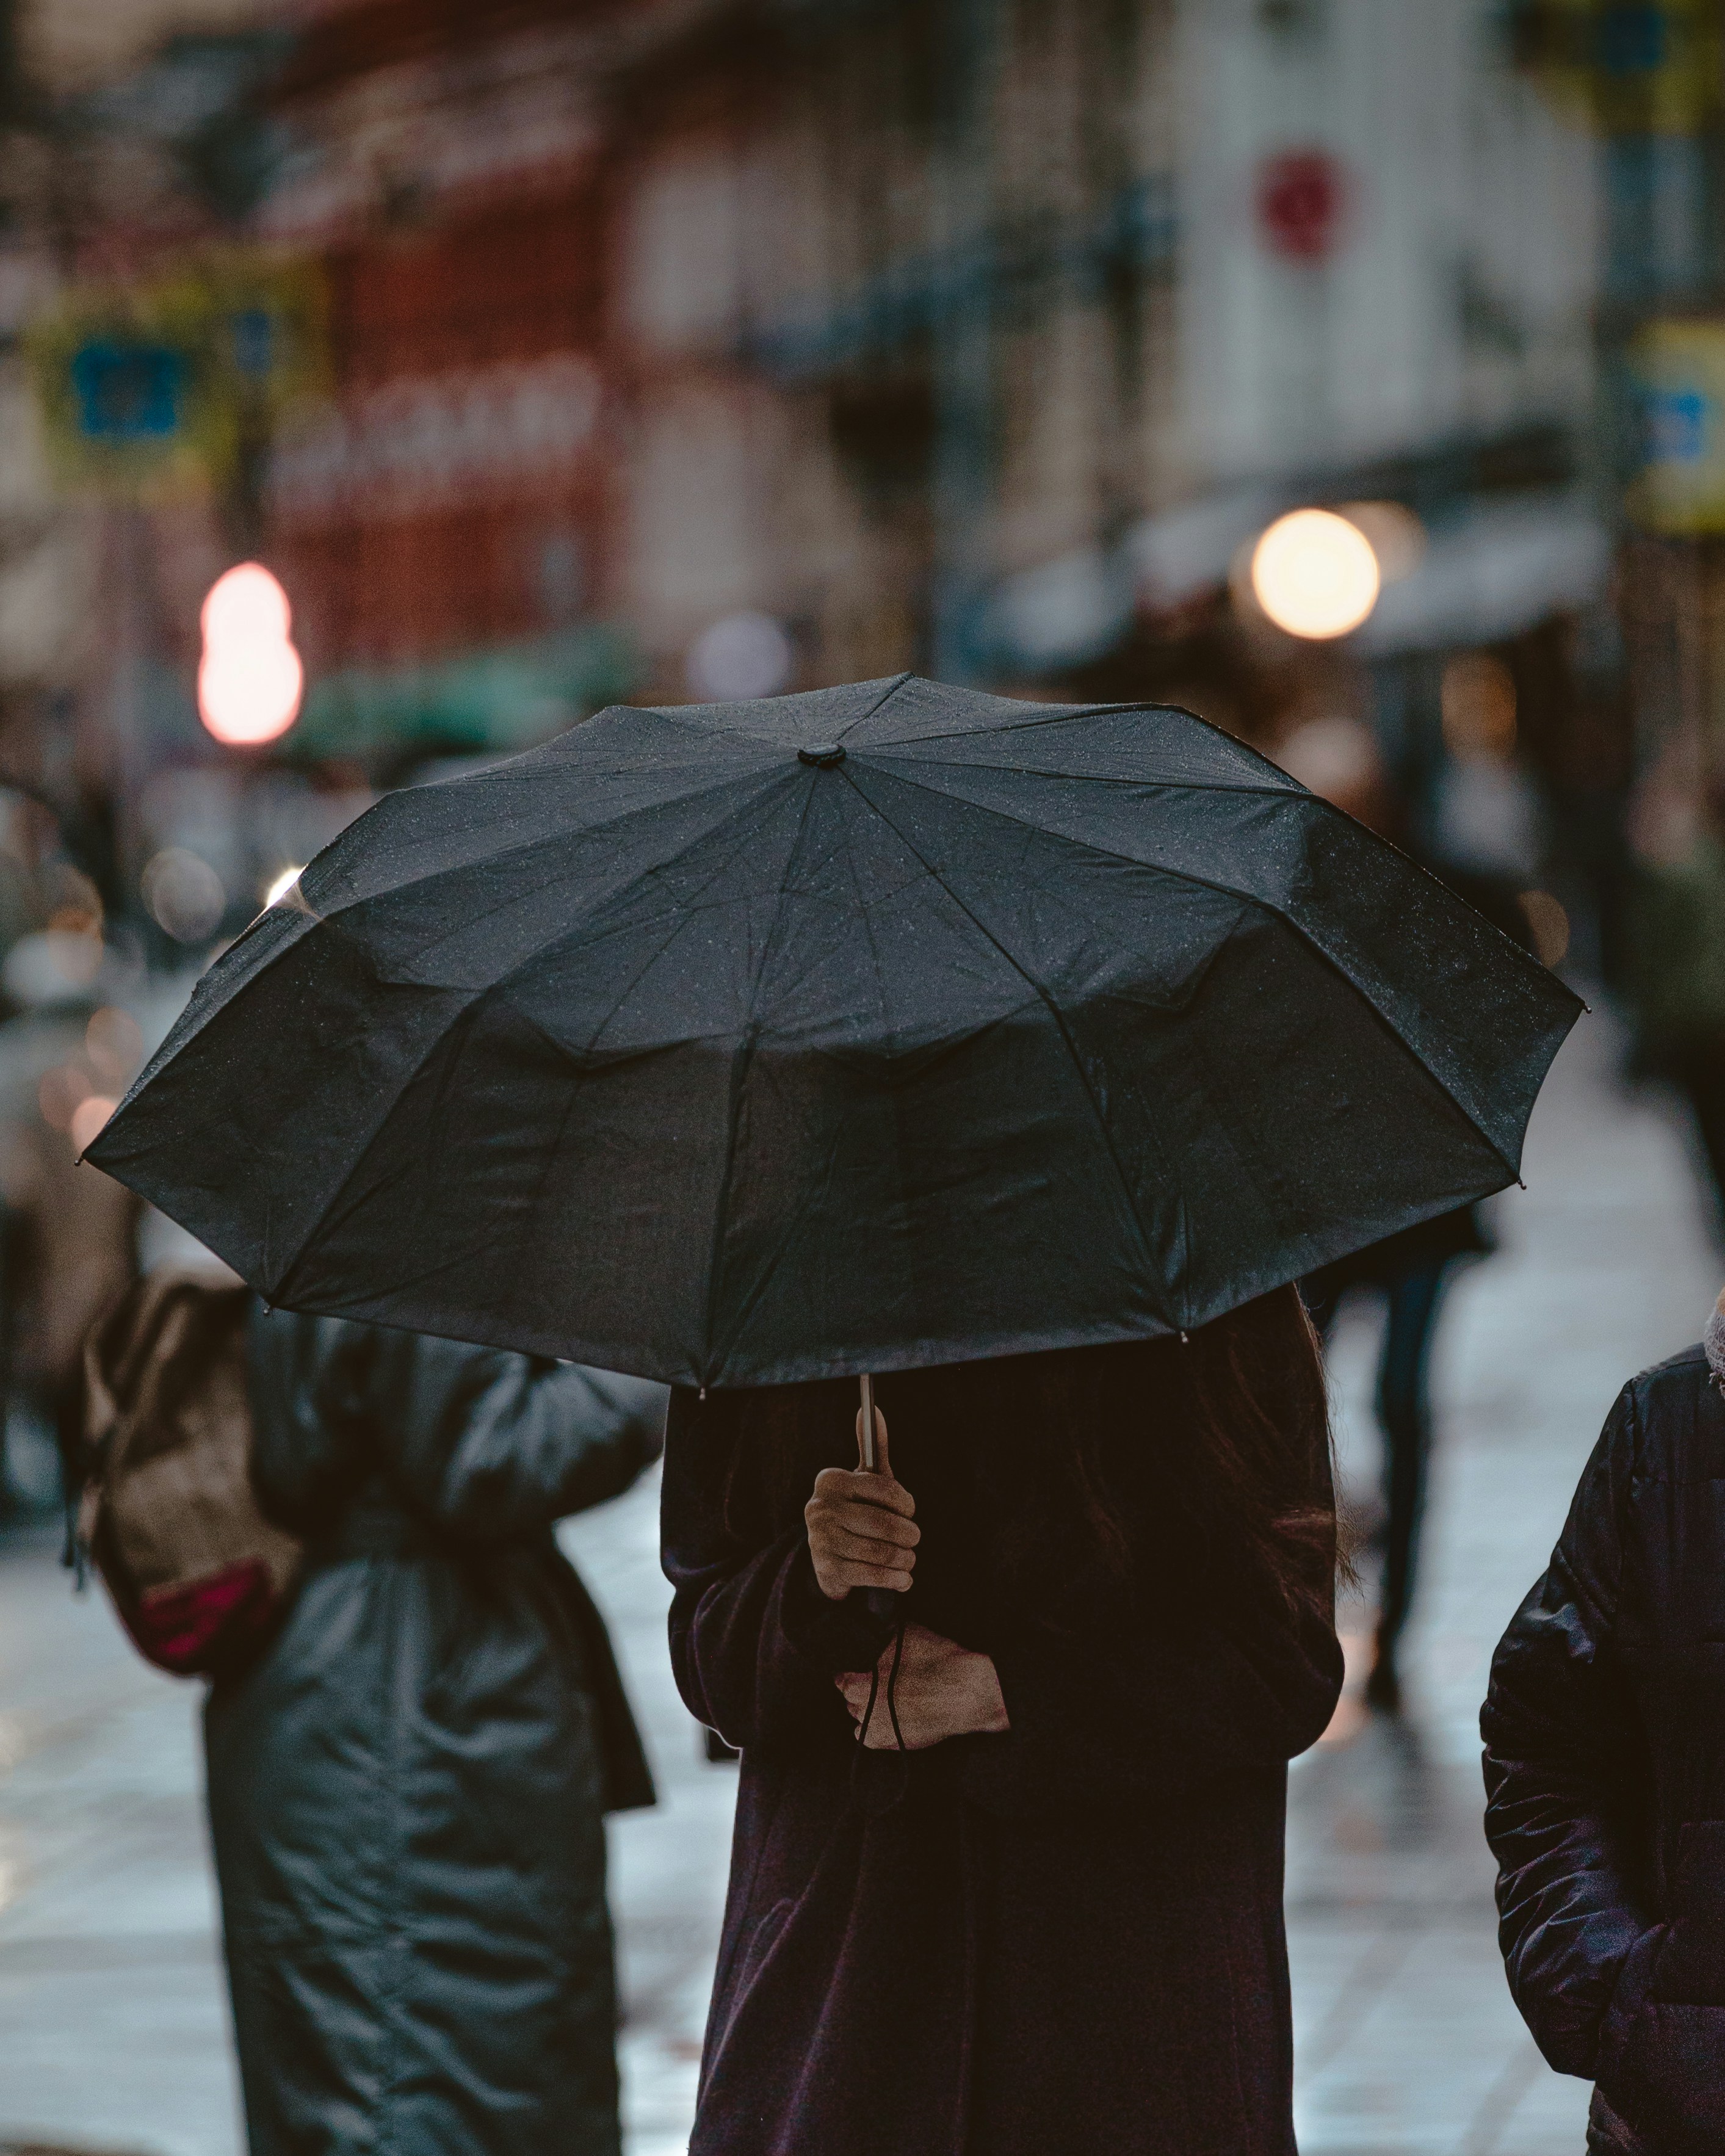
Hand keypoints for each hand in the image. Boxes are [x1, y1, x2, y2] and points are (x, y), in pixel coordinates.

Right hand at [804, 1408, 918, 1602]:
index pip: (881, 1487)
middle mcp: (819, 1507)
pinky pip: (871, 1574)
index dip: (905, 1502)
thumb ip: (873, 1446)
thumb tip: (871, 1408)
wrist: (829, 1557)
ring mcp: (821, 1539)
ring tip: (910, 1560)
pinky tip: (903, 1579)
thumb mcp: (865, 1480)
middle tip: (915, 1538)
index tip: (910, 1510)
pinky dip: (894, 1579)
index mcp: (830, 1480)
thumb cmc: (856, 1509)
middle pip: (882, 1522)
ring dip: (904, 1559)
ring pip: (878, 1550)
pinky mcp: (827, 1568)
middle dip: (908, 1534)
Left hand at [836, 1623, 1009, 1749]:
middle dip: (860, 1692)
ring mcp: (881, 1732)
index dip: (848, 1674)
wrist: (966, 1692)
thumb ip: (886, 1633)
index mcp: (860, 1685)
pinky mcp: (896, 1745)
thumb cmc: (936, 1662)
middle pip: (851, 1702)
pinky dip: (877, 1729)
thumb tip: (882, 1629)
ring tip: (883, 1701)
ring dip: (868, 1711)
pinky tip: (888, 1718)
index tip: (852, 1672)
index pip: (841, 1681)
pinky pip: (873, 1739)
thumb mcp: (907, 1633)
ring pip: (861, 1721)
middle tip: (875, 1683)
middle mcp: (865, 1712)